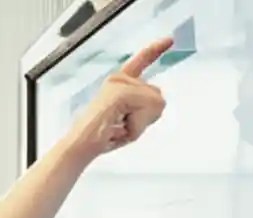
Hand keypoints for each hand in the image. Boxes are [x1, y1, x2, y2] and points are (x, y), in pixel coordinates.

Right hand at [68, 37, 171, 159]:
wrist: (82, 143)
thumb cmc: (102, 135)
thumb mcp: (129, 117)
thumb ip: (144, 105)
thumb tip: (156, 102)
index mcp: (118, 82)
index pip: (140, 62)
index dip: (156, 50)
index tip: (170, 39)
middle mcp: (119, 79)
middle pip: (156, 96)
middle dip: (147, 117)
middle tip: (122, 126)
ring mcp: (120, 84)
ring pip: (155, 103)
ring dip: (141, 123)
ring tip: (119, 127)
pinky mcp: (121, 93)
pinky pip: (146, 110)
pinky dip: (138, 125)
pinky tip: (120, 127)